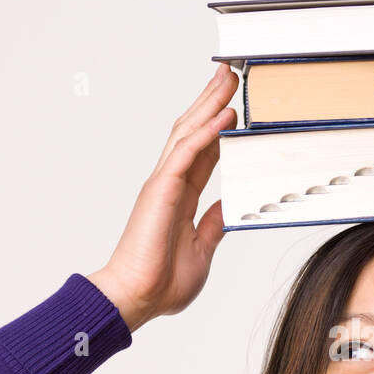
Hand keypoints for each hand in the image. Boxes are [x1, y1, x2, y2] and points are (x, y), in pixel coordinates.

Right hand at [87, 62, 238, 330]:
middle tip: (231, 75)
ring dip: (210, 104)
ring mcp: (163, 184)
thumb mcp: (202, 247)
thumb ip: (214, 224)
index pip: (205, 152)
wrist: (137, 298)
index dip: (220, 128)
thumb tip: (229, 208)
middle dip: (212, 102)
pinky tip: (225, 116)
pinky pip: (187, 154)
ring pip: (189, 132)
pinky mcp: (160, 190)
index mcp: (180, 196)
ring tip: (228, 80)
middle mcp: (170, 184)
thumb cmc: (161, 281)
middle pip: (194, 131)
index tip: (236, 107)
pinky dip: (206, 132)